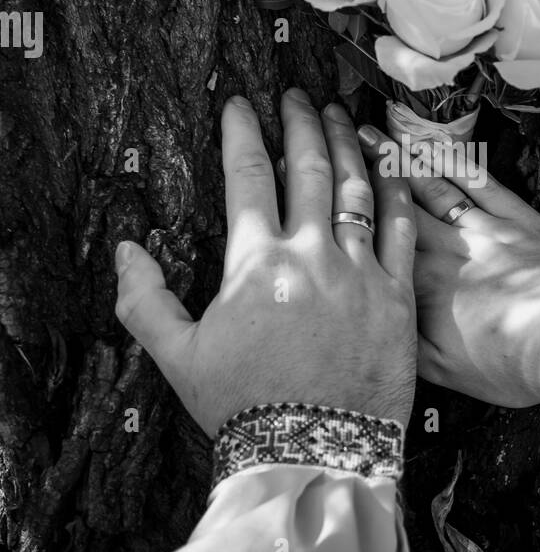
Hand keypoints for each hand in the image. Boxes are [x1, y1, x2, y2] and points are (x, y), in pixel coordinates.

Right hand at [115, 91, 417, 434]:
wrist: (313, 455)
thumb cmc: (243, 408)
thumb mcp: (178, 357)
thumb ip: (145, 299)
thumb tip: (126, 251)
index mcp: (255, 261)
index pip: (246, 174)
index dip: (241, 131)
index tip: (239, 103)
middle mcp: (312, 254)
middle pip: (307, 168)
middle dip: (300, 122)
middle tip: (297, 95)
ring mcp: (360, 273)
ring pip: (357, 189)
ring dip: (347, 145)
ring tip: (341, 116)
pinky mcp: (397, 298)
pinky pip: (401, 230)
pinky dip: (397, 191)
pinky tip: (392, 168)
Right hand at [359, 125, 539, 407]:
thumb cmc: (508, 367)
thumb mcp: (440, 371)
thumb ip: (401, 341)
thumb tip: (373, 321)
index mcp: (420, 287)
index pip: (373, 241)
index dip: (347, 213)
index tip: (322, 189)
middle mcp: (445, 250)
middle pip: (397, 204)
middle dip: (365, 172)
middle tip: (340, 142)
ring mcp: (483, 230)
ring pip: (433, 187)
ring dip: (401, 160)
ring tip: (373, 135)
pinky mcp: (519, 221)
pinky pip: (478, 182)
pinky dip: (452, 161)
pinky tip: (431, 145)